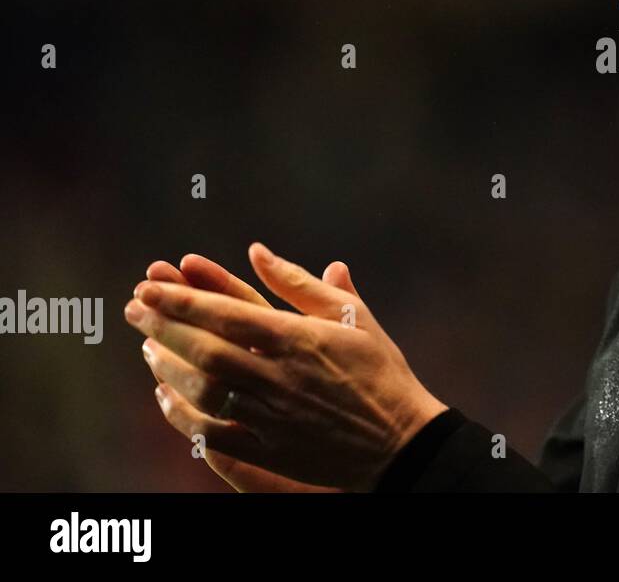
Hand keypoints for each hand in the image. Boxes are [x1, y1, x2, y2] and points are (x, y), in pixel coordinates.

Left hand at [125, 243, 447, 491]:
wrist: (401, 440)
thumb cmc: (380, 371)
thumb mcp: (353, 317)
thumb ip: (302, 284)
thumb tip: (258, 251)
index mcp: (302, 340)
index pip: (229, 314)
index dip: (183, 300)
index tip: (150, 286)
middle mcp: (281, 377)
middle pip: (206, 350)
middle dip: (164, 327)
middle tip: (134, 309)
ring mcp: (271, 416)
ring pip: (203, 391)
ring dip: (168, 366)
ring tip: (148, 346)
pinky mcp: (268, 449)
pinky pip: (211, 433)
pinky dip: (181, 415)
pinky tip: (165, 396)